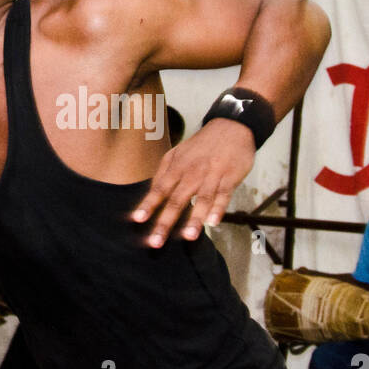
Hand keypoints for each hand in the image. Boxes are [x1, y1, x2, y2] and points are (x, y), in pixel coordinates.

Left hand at [131, 118, 253, 247]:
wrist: (231, 126)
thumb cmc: (201, 145)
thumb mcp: (178, 153)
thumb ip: (164, 174)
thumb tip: (151, 194)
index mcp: (177, 167)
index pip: (159, 189)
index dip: (148, 204)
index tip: (137, 220)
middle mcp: (192, 172)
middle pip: (177, 199)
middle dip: (165, 222)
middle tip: (155, 242)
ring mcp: (212, 175)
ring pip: (203, 199)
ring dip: (195, 218)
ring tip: (188, 237)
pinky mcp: (230, 177)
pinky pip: (224, 194)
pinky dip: (219, 208)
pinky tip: (214, 222)